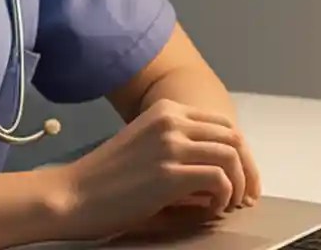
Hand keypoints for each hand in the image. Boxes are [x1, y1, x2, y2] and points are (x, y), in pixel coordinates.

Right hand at [47, 99, 257, 241]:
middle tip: (246, 195)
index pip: (222, 123)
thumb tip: (220, 172)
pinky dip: (223, 197)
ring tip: (228, 204)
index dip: (240, 151)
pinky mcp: (170, 173)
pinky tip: (211, 208)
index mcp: (165, 111)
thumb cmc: (105, 179)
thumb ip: (180, 149)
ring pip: (232, 156)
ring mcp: (171, 145)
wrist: (73, 195)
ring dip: (237, 184)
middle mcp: (171, 121)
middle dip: (248, 169)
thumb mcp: (146, 147)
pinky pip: (219, 180)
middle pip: (234, 137)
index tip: (242, 176)